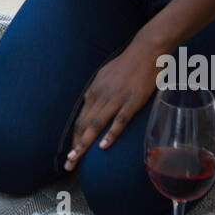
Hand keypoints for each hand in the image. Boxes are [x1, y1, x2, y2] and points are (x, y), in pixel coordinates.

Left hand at [64, 35, 163, 169]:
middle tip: (68, 165)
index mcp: (94, 91)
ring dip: (84, 144)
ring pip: (95, 125)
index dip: (75, 138)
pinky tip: (103, 147)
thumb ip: (97, 90)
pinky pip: (118, 120)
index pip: (80, 119)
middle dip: (75, 146)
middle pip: (83, 125)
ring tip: (76, 160)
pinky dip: (110, 134)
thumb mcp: (105, 74)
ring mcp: (115, 99)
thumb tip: (90, 101)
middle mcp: (100, 96)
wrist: (146, 50)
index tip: (70, 153)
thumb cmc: (128, 63)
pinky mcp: (131, 101)